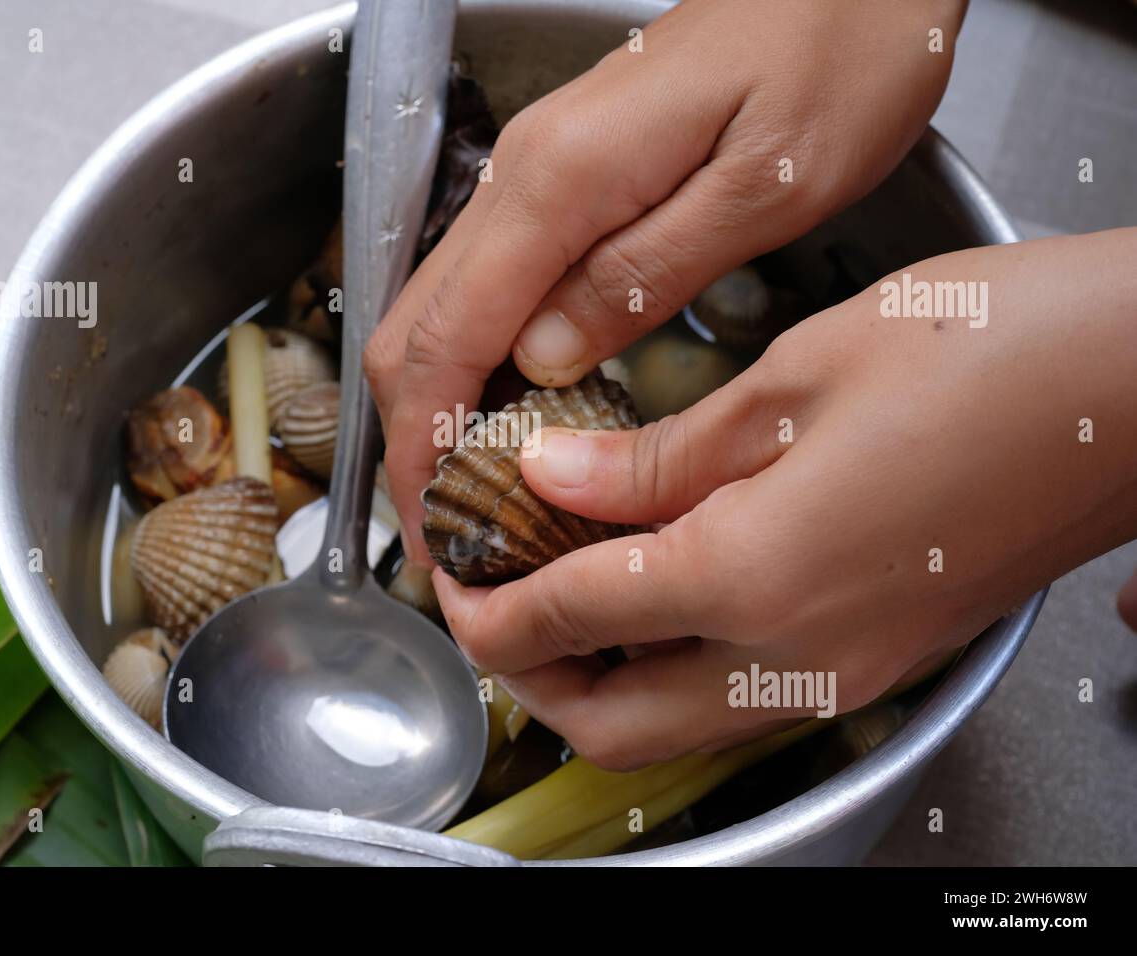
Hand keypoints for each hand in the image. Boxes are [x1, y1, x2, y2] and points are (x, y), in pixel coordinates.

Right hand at [365, 0, 967, 560]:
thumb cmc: (838, 51)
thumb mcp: (763, 184)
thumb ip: (641, 275)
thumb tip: (539, 361)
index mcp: (560, 183)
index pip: (444, 335)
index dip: (422, 445)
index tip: (431, 526)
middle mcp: (527, 176)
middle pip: (416, 323)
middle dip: (415, 438)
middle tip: (450, 530)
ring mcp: (540, 175)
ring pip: (444, 304)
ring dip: (443, 403)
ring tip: (479, 493)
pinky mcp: (568, 181)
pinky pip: (491, 284)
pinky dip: (480, 360)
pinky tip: (517, 412)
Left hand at [433, 230, 1136, 768]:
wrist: (1134, 391)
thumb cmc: (987, 355)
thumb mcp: (793, 382)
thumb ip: (658, 454)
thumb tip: (555, 475)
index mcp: (754, 572)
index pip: (566, 619)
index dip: (485, 601)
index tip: (450, 567)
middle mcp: (794, 655)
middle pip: (607, 722)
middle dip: (525, 674)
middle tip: (488, 597)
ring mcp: (840, 673)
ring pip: (671, 725)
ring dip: (594, 678)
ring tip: (558, 591)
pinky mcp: (872, 662)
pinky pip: (736, 698)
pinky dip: (668, 666)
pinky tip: (657, 588)